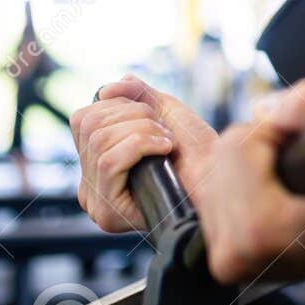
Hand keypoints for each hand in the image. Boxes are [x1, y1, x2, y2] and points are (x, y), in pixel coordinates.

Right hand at [71, 75, 217, 231]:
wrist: (220, 181)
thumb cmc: (196, 151)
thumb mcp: (162, 112)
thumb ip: (133, 94)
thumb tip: (104, 91)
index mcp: (95, 162)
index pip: (83, 119)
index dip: (119, 105)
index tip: (152, 116)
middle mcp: (89, 185)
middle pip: (90, 126)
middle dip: (134, 116)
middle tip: (163, 129)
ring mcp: (96, 202)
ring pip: (99, 142)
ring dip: (141, 130)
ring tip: (166, 141)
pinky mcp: (108, 213)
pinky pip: (109, 161)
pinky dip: (141, 145)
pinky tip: (164, 150)